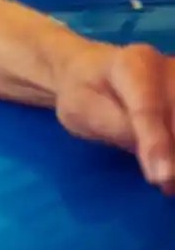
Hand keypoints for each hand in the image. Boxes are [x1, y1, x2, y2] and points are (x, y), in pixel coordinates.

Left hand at [55, 41, 174, 194]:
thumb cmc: (85, 94)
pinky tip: (172, 173)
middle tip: (165, 185)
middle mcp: (169, 67)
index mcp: (134, 64)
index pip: (149, 108)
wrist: (95, 74)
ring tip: (169, 183)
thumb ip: (116, 127)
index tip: (162, 176)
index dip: (157, 144)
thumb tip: (153, 155)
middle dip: (174, 155)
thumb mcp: (83, 110)